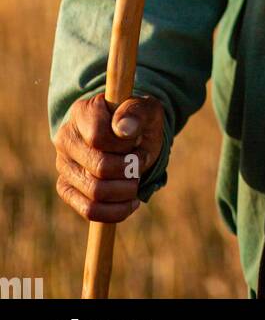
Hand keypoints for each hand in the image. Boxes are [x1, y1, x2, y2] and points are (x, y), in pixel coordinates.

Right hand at [55, 93, 163, 222]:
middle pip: (99, 166)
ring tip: (136, 179)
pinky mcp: (66, 188)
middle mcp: (66, 138)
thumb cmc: (137, 121)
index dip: (124, 145)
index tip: (137, 141)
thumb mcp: (145, 109)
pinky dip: (115, 211)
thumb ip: (137, 112)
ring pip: (95, 191)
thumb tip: (124, 129)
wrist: (128, 136)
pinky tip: (131, 202)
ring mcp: (63, 164)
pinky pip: (88, 210)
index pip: (98, 137)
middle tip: (140, 162)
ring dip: (125, 190)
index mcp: (82, 112)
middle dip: (129, 169)